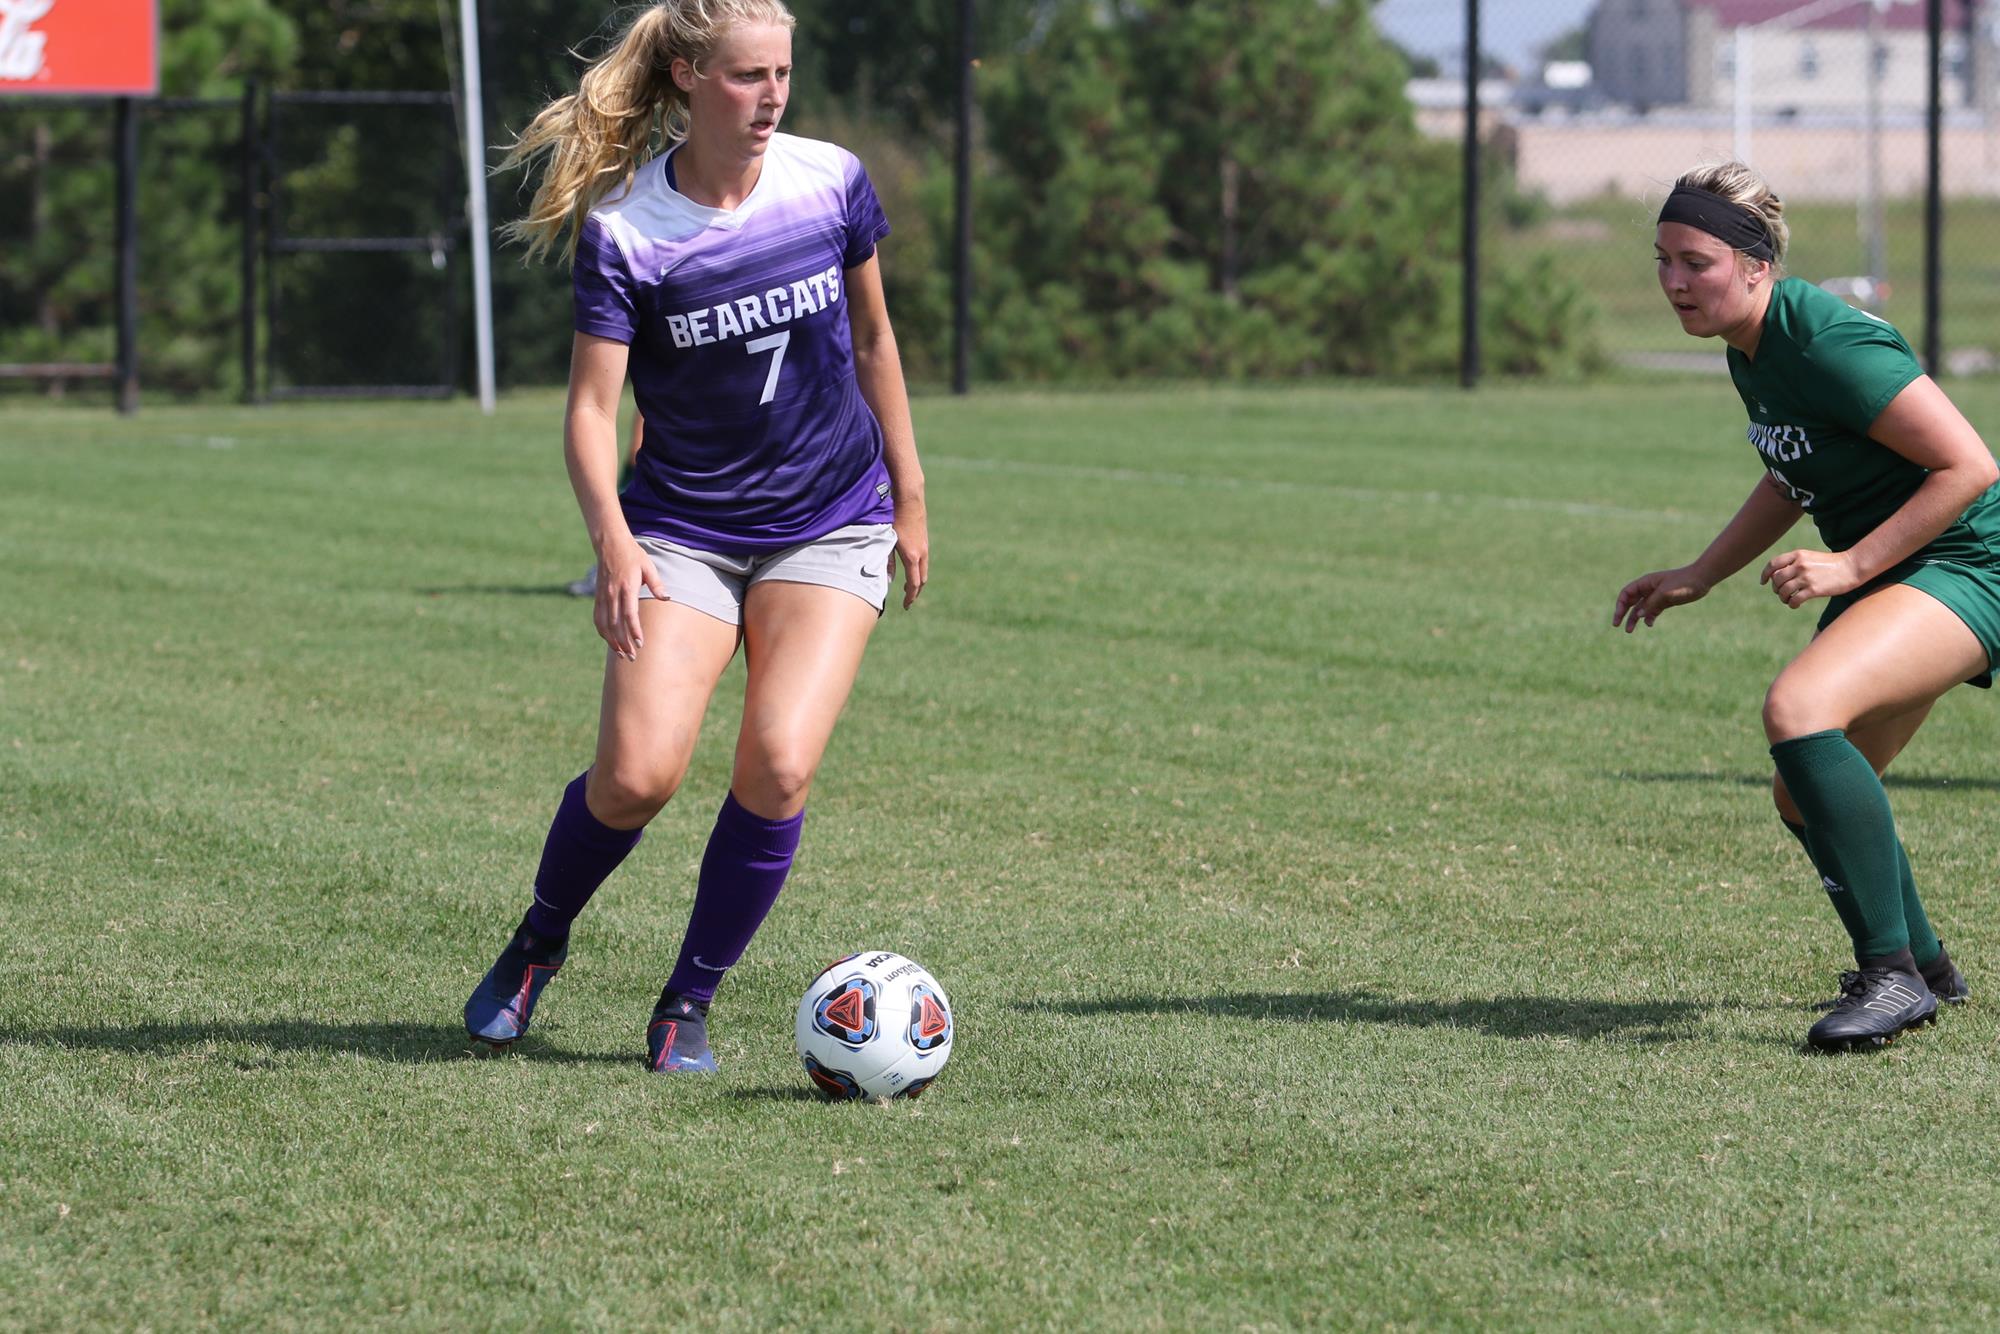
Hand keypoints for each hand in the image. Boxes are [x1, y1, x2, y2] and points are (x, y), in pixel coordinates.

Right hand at [594, 536, 666, 659]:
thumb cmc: (633, 555)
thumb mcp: (649, 566)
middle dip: (624, 643)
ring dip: (612, 641)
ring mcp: (603, 596)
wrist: (610, 544)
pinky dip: (603, 632)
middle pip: (616, 625)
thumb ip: (657, 584)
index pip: (630, 614)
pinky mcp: (597, 597)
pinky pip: (598, 618)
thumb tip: (667, 598)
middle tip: (633, 657)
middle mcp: (612, 594)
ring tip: (621, 654)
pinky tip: (610, 641)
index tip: (641, 643)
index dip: (634, 631)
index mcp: (627, 587)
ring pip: (604, 625)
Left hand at [890, 504, 927, 609]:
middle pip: (922, 580)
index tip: (906, 605)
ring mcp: (925, 547)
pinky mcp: (924, 541)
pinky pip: (923, 561)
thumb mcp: (887, 541)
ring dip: (917, 581)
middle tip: (908, 600)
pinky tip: (911, 569)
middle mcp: (922, 554)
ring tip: (909, 588)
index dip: (910, 597)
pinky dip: (918, 570)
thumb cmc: (895, 518)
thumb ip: (887, 560)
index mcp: (912, 556)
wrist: (910, 498)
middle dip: (915, 592)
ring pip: (924, 570)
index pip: (913, 584)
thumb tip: (888, 578)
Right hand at [1612, 565, 1711, 632]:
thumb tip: (1637, 616)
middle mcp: (1649, 588)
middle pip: (1630, 601)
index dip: (1620, 605)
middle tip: (1617, 626)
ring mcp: (1657, 595)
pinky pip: (1652, 611)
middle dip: (1623, 613)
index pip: (1626, 593)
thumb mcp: (1665, 594)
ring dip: (1634, 619)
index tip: (1618, 618)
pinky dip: (1648, 618)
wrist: (1702, 579)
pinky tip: (1650, 624)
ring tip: (1629, 631)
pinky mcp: (1665, 601)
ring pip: (1640, 608)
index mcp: (1646, 582)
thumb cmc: (1684, 582)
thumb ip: (1651, 604)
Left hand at [1760, 548, 1858, 609]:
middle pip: (1776, 579)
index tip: (1763, 582)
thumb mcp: (1810, 557)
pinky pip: (1794, 599)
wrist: (1852, 567)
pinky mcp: (1814, 589)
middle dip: (1775, 589)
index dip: (1765, 574)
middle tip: (1781, 593)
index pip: (1773, 564)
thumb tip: (1776, 577)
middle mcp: (1800, 565)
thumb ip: (1794, 563)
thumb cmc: (1831, 564)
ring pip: (1783, 591)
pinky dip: (1792, 604)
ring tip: (1788, 600)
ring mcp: (1806, 577)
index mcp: (1798, 555)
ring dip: (1783, 598)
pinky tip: (1795, 605)